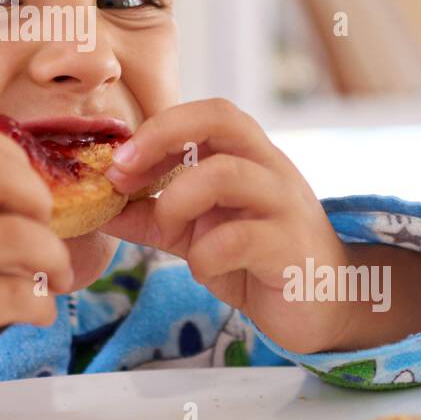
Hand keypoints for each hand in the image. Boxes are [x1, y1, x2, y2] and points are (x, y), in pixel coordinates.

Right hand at [0, 122, 74, 419]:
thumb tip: (23, 193)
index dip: (12, 156)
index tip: (22, 190)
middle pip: (1, 174)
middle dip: (39, 200)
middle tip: (43, 229)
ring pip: (20, 237)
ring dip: (54, 257)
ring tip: (53, 277)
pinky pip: (15, 296)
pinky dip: (41, 305)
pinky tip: (37, 313)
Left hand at [100, 98, 354, 354]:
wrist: (322, 306)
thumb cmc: (256, 260)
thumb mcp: (195, 233)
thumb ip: (151, 217)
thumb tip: (98, 208)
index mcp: (248, 156)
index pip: (206, 113)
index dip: (157, 128)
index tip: (118, 164)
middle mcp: (270, 169)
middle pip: (220, 119)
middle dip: (160, 138)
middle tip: (124, 177)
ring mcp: (284, 206)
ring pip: (225, 173)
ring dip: (176, 201)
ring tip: (168, 230)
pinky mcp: (291, 249)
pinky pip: (238, 238)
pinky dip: (205, 256)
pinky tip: (204, 270)